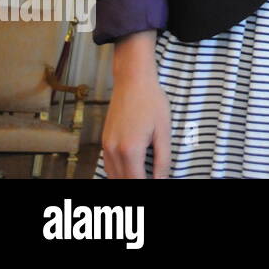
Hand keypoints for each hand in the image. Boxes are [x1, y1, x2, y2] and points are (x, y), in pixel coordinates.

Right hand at [101, 31, 170, 178]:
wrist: (132, 81)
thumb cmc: (151, 102)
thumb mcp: (164, 131)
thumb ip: (163, 159)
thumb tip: (162, 179)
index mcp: (130, 150)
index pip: (136, 182)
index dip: (147, 186)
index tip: (157, 183)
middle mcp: (113, 151)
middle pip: (122, 181)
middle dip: (136, 184)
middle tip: (151, 179)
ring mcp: (105, 146)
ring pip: (112, 176)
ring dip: (126, 180)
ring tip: (142, 176)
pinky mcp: (104, 141)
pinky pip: (108, 165)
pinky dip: (118, 173)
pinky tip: (130, 170)